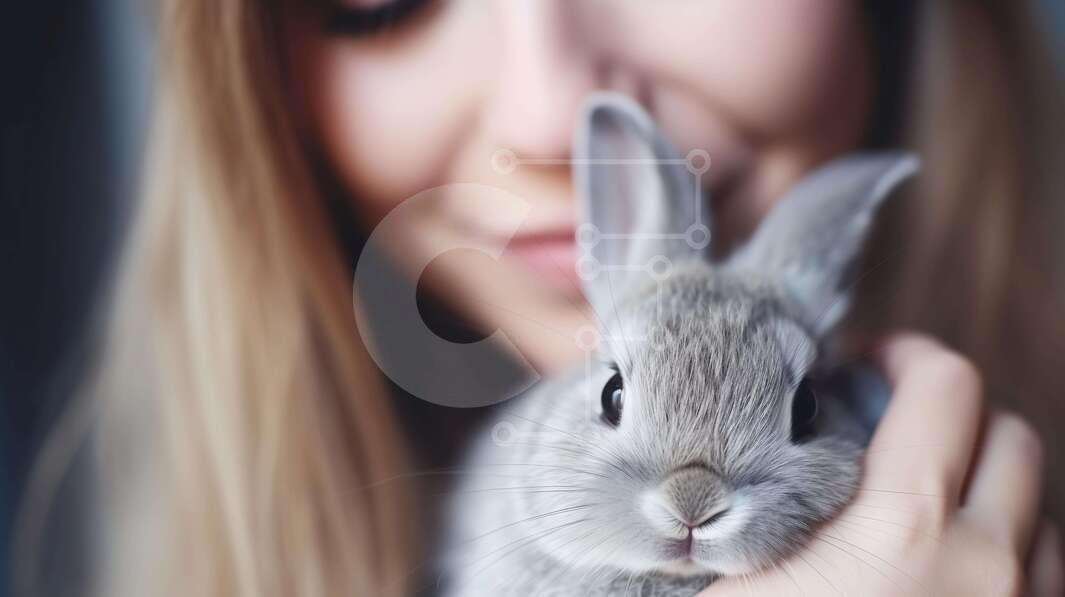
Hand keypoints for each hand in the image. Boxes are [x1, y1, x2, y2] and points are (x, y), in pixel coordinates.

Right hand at [700, 332, 1062, 595]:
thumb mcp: (740, 563)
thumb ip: (773, 489)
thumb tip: (780, 431)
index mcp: (905, 526)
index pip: (948, 386)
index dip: (908, 355)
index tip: (873, 362)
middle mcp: (985, 565)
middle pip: (1014, 438)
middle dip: (959, 416)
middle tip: (899, 426)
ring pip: (1043, 512)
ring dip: (989, 489)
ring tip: (926, 502)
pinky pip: (1044, 575)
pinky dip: (1008, 551)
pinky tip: (951, 565)